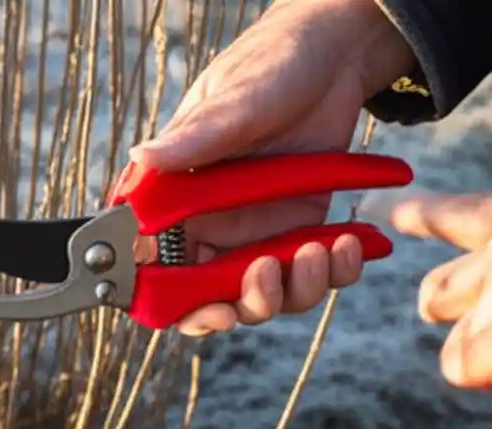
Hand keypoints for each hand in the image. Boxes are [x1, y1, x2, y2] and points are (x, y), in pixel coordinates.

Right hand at [128, 0, 413, 335]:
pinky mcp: (297, 233)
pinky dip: (333, 272)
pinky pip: (309, 275)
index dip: (175, 301)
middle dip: (241, 305)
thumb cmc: (273, 66)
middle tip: (267, 282)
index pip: (157, 267)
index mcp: (175, 197)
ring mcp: (254, 233)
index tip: (212, 308)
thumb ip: (194, 138)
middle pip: (210, 297)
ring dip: (293, 289)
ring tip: (320, 251)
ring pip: (264, 295)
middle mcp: (209, 223)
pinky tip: (348, 244)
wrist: (336, 58)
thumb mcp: (234, 101)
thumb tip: (143, 157)